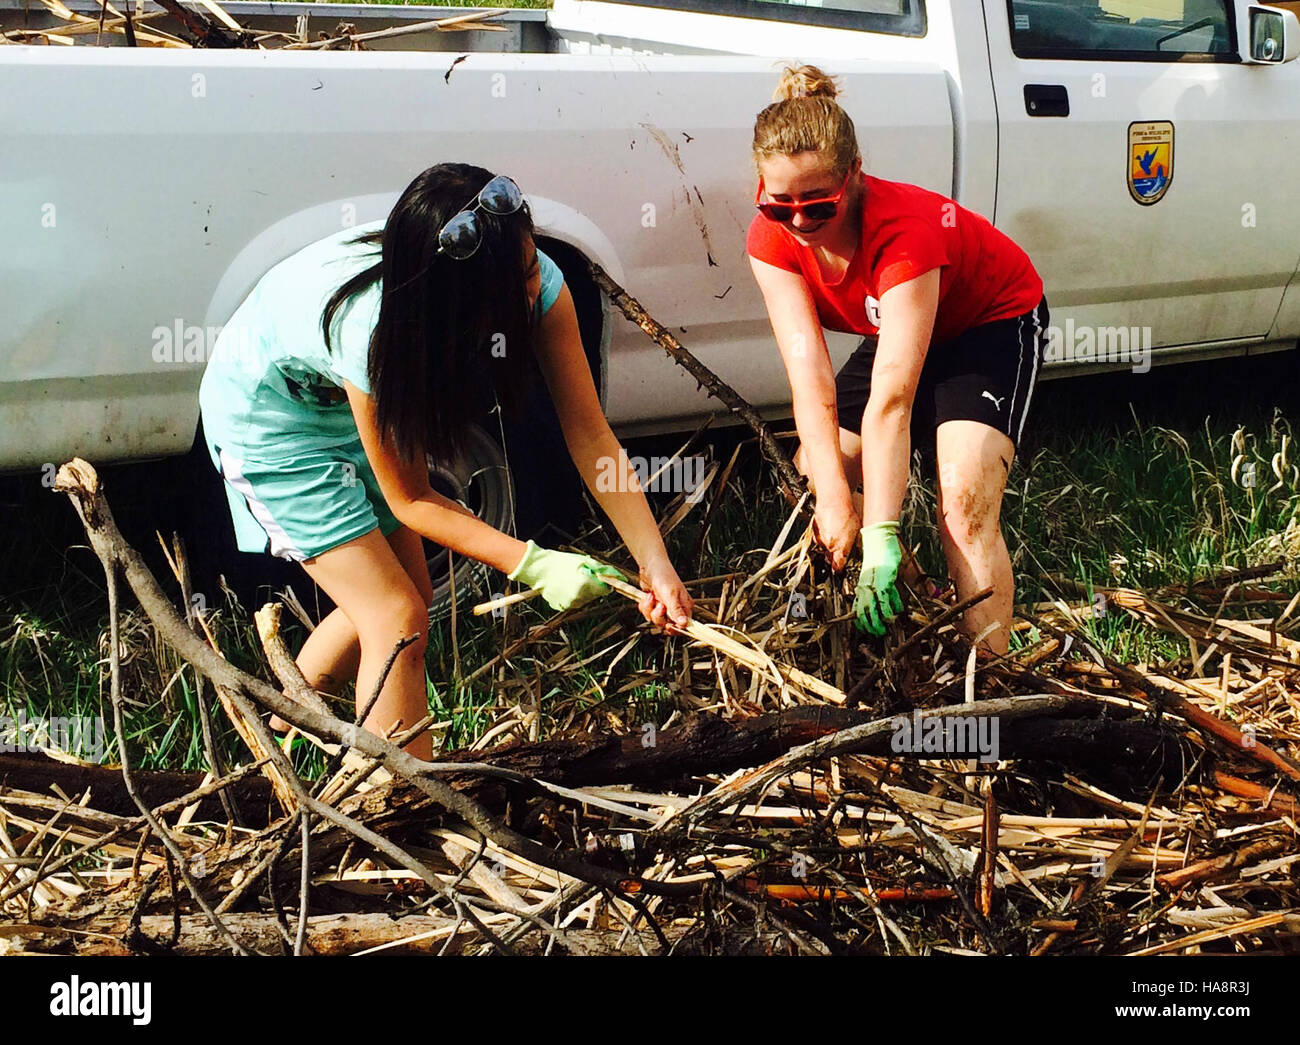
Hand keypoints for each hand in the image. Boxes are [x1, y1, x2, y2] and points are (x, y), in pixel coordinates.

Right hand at [508, 540, 623, 610]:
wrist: (539, 569)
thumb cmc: (561, 562)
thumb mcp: (584, 561)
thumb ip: (602, 570)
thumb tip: (618, 576)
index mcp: (585, 583)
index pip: (605, 589)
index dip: (605, 583)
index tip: (602, 579)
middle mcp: (578, 596)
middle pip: (595, 595)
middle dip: (593, 587)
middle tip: (583, 576)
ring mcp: (569, 603)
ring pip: (584, 600)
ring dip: (583, 592)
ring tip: (572, 580)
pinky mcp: (561, 607)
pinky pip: (573, 602)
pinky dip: (572, 596)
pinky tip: (565, 586)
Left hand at [636, 557, 693, 631]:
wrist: (650, 566)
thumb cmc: (664, 576)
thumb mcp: (671, 594)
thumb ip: (676, 610)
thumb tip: (684, 624)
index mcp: (685, 606)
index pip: (684, 626)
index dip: (675, 628)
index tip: (668, 625)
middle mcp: (676, 609)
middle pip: (667, 625)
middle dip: (659, 616)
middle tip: (659, 605)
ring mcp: (664, 608)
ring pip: (655, 620)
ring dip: (650, 610)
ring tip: (652, 597)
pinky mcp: (654, 606)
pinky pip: (648, 614)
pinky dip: (645, 607)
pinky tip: (648, 597)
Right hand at [813, 496, 860, 571]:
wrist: (833, 500)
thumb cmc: (847, 514)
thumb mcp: (857, 531)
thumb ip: (855, 544)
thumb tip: (859, 551)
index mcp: (839, 548)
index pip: (837, 567)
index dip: (839, 569)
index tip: (840, 568)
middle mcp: (828, 545)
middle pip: (828, 558)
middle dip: (833, 557)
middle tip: (840, 551)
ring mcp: (819, 538)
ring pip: (823, 547)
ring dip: (828, 545)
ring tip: (835, 535)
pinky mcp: (813, 530)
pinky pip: (818, 537)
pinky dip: (822, 535)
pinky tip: (829, 528)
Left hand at [853, 521, 903, 634]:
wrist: (878, 540)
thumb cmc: (879, 557)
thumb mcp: (877, 575)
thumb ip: (882, 589)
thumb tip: (890, 602)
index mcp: (861, 586)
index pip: (857, 609)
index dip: (861, 621)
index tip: (865, 630)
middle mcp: (865, 587)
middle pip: (863, 612)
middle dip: (869, 626)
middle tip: (877, 634)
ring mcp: (873, 584)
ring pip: (872, 609)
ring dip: (878, 622)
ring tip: (884, 630)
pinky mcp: (884, 580)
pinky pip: (884, 599)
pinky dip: (888, 610)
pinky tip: (894, 615)